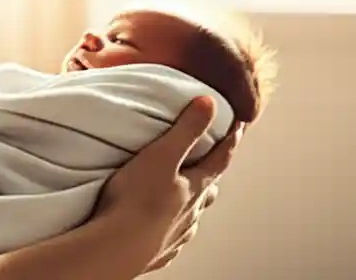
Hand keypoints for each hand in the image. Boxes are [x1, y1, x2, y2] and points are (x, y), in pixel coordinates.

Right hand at [90, 96, 244, 273]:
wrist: (116, 248)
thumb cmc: (136, 201)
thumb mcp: (162, 155)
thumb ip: (186, 129)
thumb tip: (210, 103)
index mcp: (194, 187)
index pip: (219, 159)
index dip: (230, 141)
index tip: (239, 127)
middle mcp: (190, 213)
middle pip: (207, 191)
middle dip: (210, 177)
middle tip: (210, 165)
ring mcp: (175, 235)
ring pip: (192, 217)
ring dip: (191, 205)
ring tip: (184, 197)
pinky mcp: (157, 251)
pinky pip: (171, 239)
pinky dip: (171, 229)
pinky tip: (163, 229)